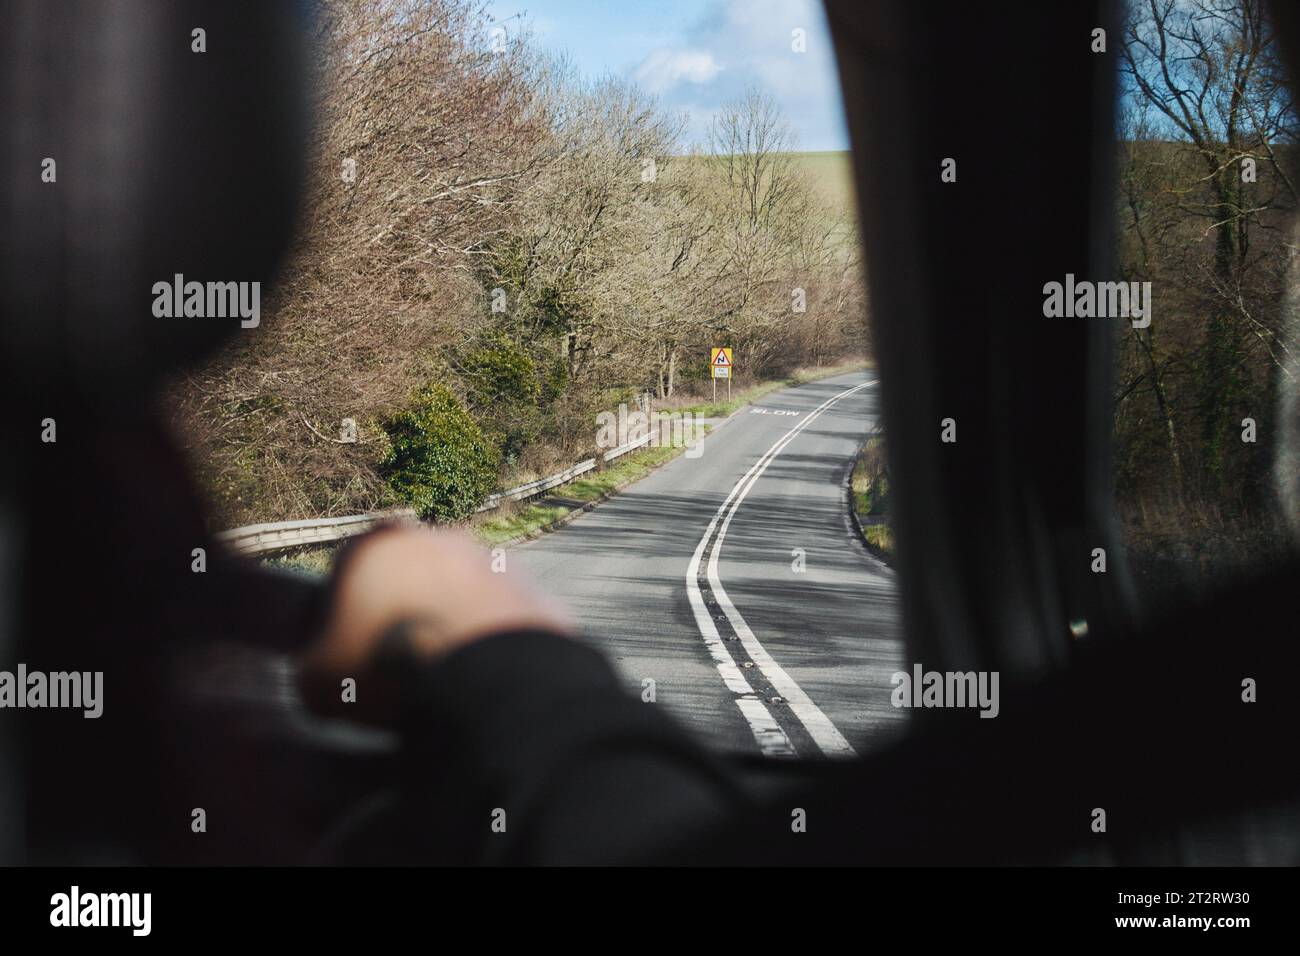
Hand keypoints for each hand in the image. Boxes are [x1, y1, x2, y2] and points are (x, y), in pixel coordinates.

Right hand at [298, 525, 571, 723]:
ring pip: (458, 591)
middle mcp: (435, 538)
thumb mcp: (318, 679)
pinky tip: (484, 674)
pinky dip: (491, 638)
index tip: (348, 652)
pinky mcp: (530, 588)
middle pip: (408, 575)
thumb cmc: (393, 670)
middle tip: (400, 663)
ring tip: (446, 673)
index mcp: (376, 544)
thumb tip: (321, 671)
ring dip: (450, 620)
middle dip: (402, 609)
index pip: (348, 571)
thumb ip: (313, 662)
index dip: (342, 614)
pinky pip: (500, 615)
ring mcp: (488, 560)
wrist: (489, 676)